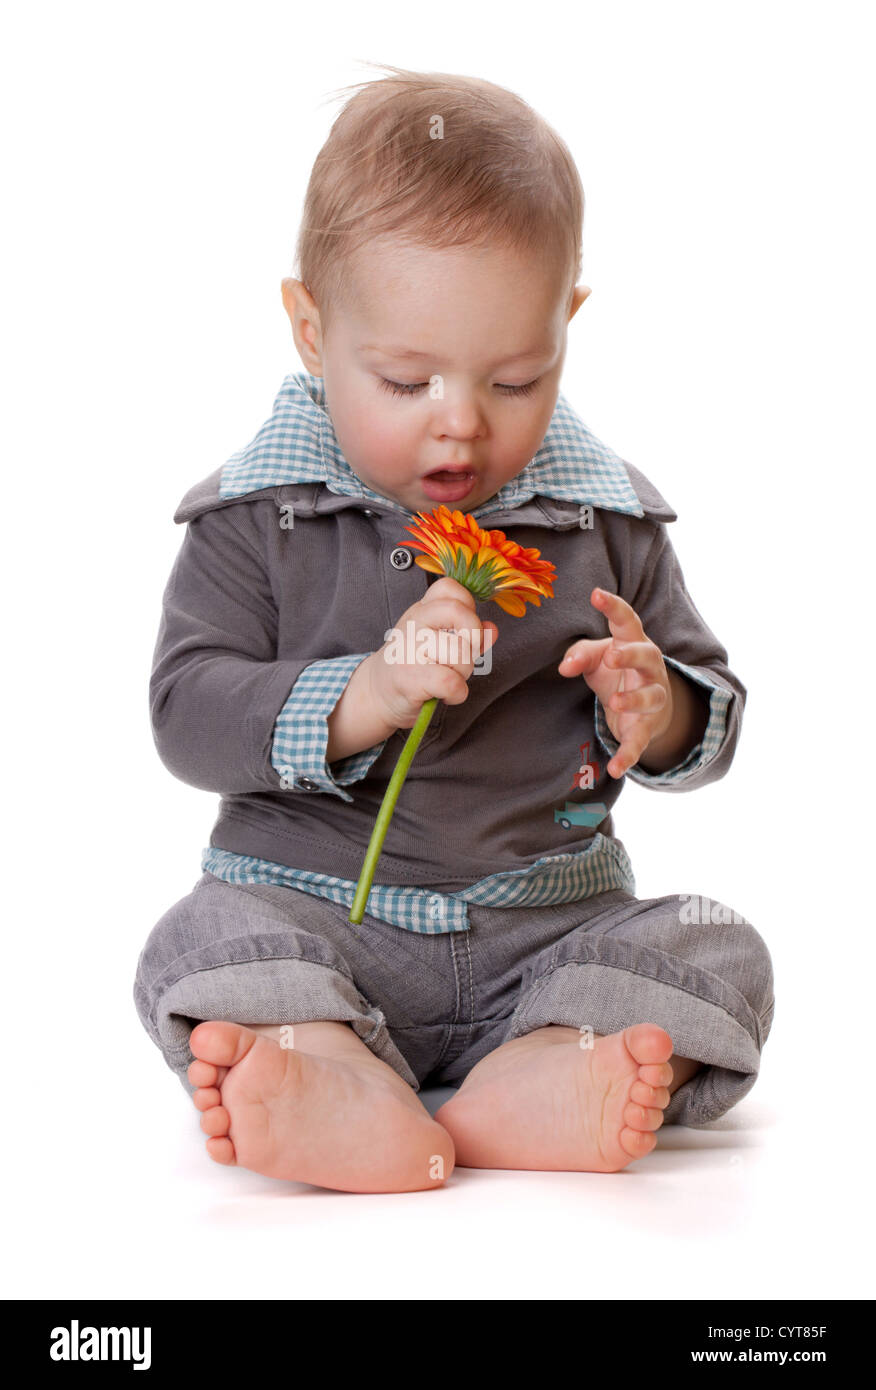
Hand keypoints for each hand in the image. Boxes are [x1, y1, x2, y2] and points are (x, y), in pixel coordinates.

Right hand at [368, 577, 498, 729]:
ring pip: (460, 652)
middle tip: (464, 656)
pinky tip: (446, 694)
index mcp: (422, 610)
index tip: (464, 629)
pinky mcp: (410, 677)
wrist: (378, 693)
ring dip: (464, 672)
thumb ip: (468, 634)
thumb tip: (492, 629)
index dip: (468, 606)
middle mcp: (414, 623)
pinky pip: (451, 682)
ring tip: (449, 678)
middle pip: (459, 613)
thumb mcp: (439, 641)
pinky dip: (456, 693)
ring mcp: (409, 648)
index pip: (450, 587)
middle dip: (473, 639)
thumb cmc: (413, 665)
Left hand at [558, 588, 672, 777]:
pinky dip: (628, 755)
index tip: (596, 594)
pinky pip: (640, 741)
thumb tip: (564, 667)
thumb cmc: (617, 671)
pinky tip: (615, 768)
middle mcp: (649, 668)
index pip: (627, 621)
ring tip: (614, 703)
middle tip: (613, 655)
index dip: (613, 607)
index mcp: (634, 643)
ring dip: (633, 700)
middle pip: (648, 656)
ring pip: (650, 696)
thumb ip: (580, 655)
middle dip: (632, 655)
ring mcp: (652, 697)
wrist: (649, 707)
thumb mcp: (597, 658)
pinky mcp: (647, 728)